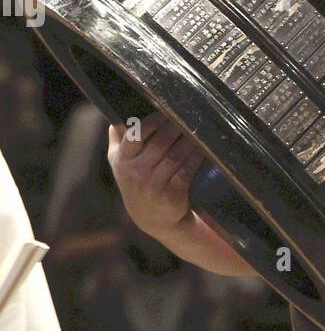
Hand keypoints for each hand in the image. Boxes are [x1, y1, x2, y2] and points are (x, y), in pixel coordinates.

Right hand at [107, 113, 204, 234]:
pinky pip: (187, 170)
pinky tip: (202, 149)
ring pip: (176, 155)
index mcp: (122, 161)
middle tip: (187, 116)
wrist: (152, 218)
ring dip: (189, 140)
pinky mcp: (171, 196)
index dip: (152, 122)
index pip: (135, 136)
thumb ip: (117, 139)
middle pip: (160, 143)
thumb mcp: (120, 164)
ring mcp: (154, 186)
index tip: (165, 111)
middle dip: (176, 127)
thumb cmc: (136, 183)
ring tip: (197, 129)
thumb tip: (116, 114)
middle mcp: (136, 173)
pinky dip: (196, 157)